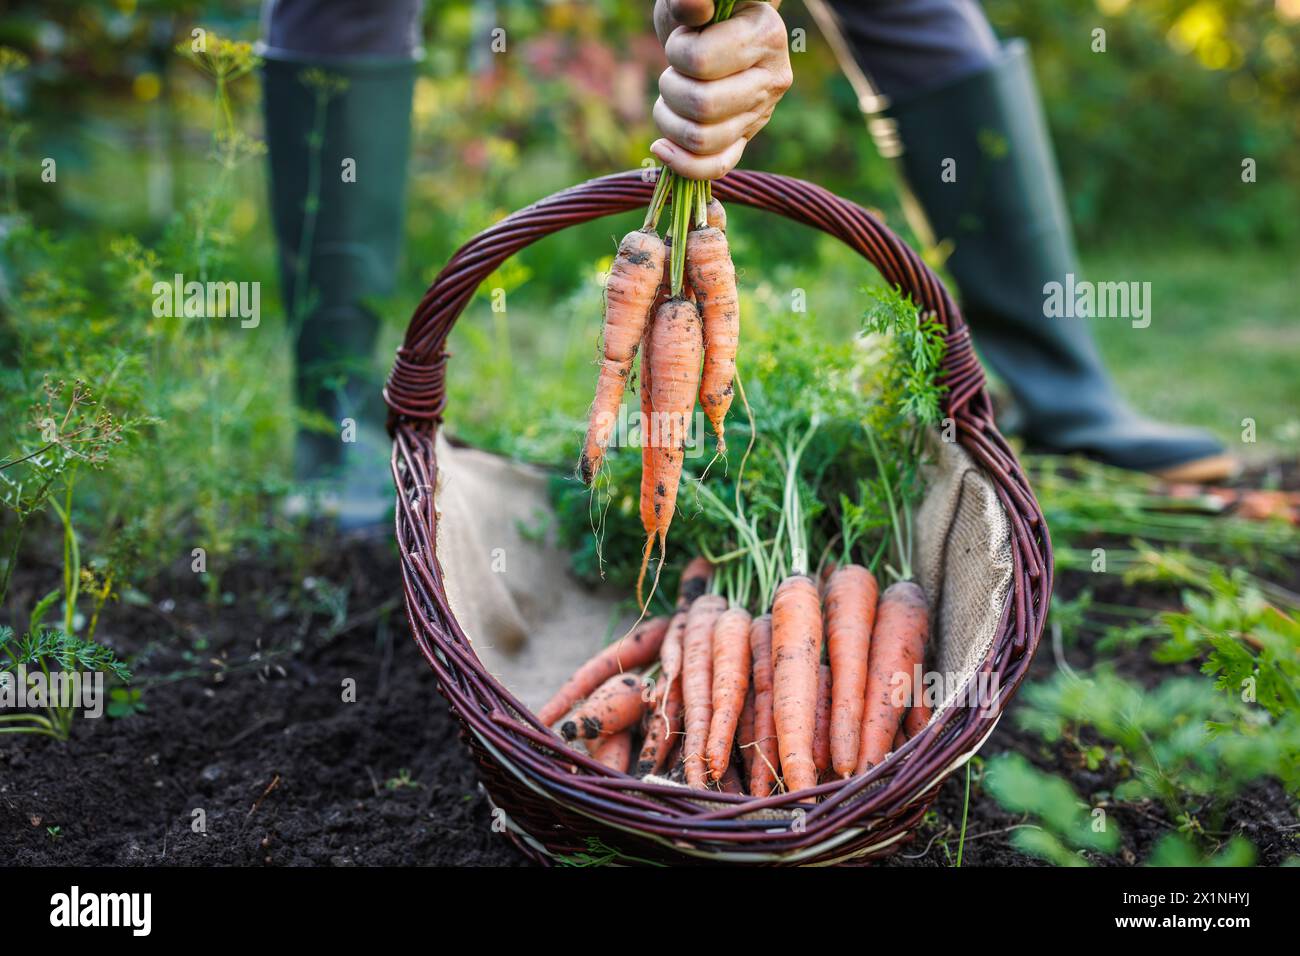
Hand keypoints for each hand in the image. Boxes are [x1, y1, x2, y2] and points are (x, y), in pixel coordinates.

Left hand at [650, 1, 791, 179]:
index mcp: (767, 36)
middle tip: (673, 71)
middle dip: (670, 88)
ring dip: (668, 121)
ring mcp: (760, 114)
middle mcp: (772, 80)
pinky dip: (682, 164)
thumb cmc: (703, 10)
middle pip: (703, 106)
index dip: (677, 52)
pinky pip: (716, 167)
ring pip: (702, 140)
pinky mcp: (744, 138)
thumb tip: (696, 9)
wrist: (717, 32)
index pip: (702, 62)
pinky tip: (660, 146)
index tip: (682, 39)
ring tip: (669, 98)